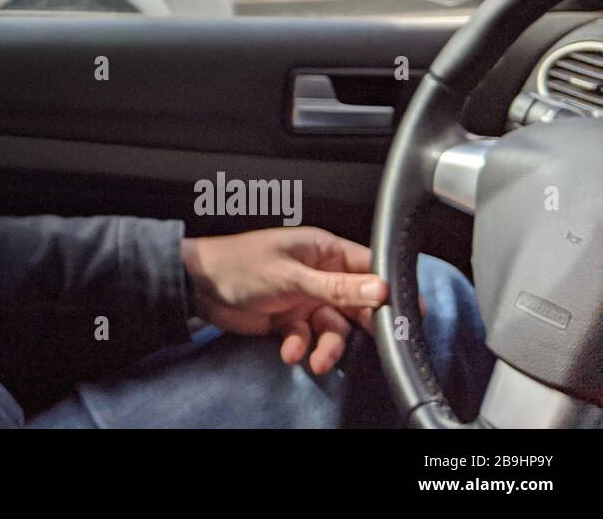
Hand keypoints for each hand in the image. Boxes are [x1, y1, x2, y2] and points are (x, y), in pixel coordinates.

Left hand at [180, 227, 387, 374]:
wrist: (198, 287)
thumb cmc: (240, 266)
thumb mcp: (291, 277)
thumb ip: (336, 288)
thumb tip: (382, 290)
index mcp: (323, 251)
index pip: (369, 266)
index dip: (390, 288)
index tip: (412, 313)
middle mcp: (319, 274)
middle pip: (357, 304)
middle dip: (362, 327)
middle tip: (373, 347)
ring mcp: (304, 298)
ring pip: (333, 327)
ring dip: (327, 346)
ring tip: (316, 361)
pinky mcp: (289, 320)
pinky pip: (308, 338)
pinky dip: (301, 347)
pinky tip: (290, 351)